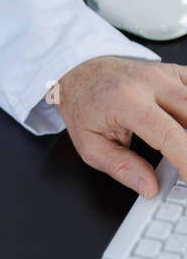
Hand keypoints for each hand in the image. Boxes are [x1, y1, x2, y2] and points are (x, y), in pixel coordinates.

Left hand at [53, 56, 186, 197]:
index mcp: (126, 102)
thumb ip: (121, 167)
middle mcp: (149, 83)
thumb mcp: (90, 145)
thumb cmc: (84, 105)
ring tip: (184, 149)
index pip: (168, 135)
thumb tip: (149, 186)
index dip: (186, 160)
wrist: (81, 74)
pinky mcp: (174, 72)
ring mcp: (164, 74)